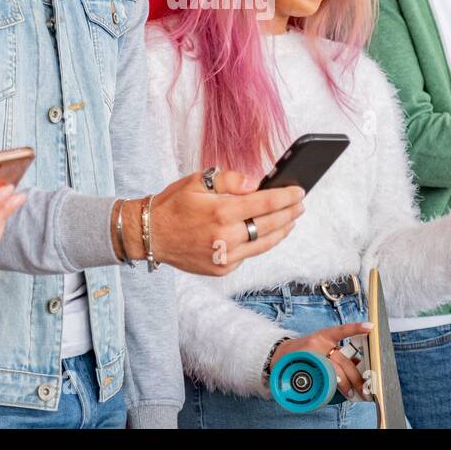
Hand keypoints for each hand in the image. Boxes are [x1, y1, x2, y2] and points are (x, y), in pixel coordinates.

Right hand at [117, 169, 305, 275]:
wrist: (150, 235)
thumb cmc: (173, 204)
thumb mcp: (197, 181)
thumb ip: (230, 180)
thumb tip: (256, 183)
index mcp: (221, 211)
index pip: (264, 203)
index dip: (286, 196)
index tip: (299, 191)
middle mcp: (225, 236)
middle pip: (270, 225)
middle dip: (289, 213)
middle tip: (301, 204)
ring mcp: (224, 256)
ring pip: (264, 244)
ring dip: (281, 231)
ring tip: (291, 219)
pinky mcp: (221, 269)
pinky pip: (248, 254)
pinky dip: (260, 243)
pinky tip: (267, 233)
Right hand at [271, 322, 373, 400]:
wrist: (279, 356)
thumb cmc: (305, 352)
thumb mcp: (320, 346)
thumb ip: (337, 352)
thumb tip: (358, 361)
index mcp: (324, 336)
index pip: (342, 331)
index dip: (356, 328)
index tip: (370, 326)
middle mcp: (319, 344)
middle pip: (343, 361)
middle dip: (356, 377)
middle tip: (364, 389)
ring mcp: (312, 356)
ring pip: (335, 371)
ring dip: (346, 385)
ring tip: (352, 394)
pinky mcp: (306, 368)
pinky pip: (324, 378)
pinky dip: (335, 386)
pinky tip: (342, 393)